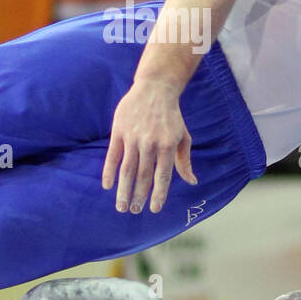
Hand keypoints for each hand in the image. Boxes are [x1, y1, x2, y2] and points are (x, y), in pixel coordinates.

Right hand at [102, 79, 196, 213]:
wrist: (155, 88)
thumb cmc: (172, 116)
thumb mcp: (183, 137)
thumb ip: (184, 161)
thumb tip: (192, 182)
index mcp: (168, 145)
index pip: (163, 176)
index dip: (158, 194)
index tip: (154, 209)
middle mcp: (150, 143)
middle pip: (143, 176)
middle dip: (139, 196)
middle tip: (134, 211)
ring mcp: (133, 137)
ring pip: (127, 169)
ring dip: (123, 190)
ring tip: (122, 206)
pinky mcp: (119, 131)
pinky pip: (112, 156)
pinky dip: (109, 172)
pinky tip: (107, 186)